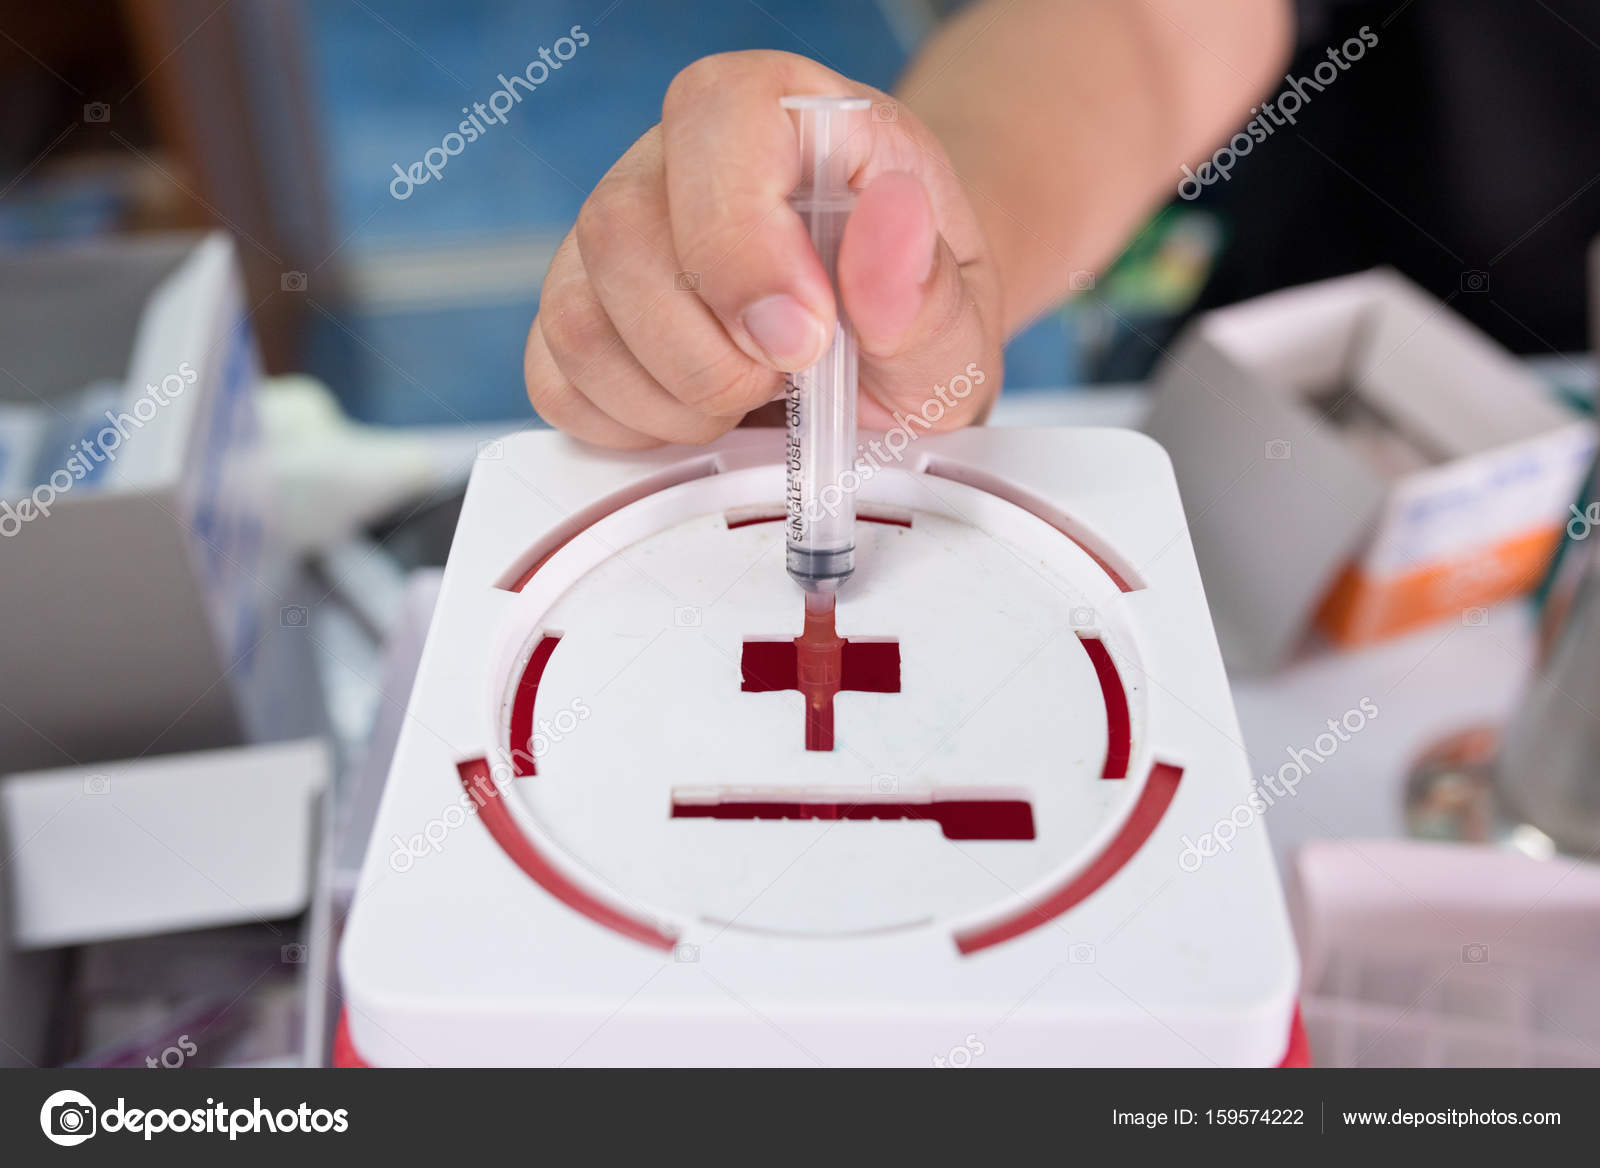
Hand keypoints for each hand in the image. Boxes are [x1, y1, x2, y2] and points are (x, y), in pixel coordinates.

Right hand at [525, 50, 1003, 447]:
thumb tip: (892, 222)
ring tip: (751, 400)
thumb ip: (927, 289)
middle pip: (619, 232)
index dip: (743, 244)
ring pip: (578, 319)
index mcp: (780, 112)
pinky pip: (558, 379)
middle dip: (709, 354)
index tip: (804, 339)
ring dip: (674, 398)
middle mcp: (675, 158)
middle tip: (786, 385)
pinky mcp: (577, 313)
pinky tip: (699, 412)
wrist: (885, 347)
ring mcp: (610, 238)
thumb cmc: (911, 312)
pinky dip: (631, 425)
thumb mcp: (956, 321)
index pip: (714, 121)